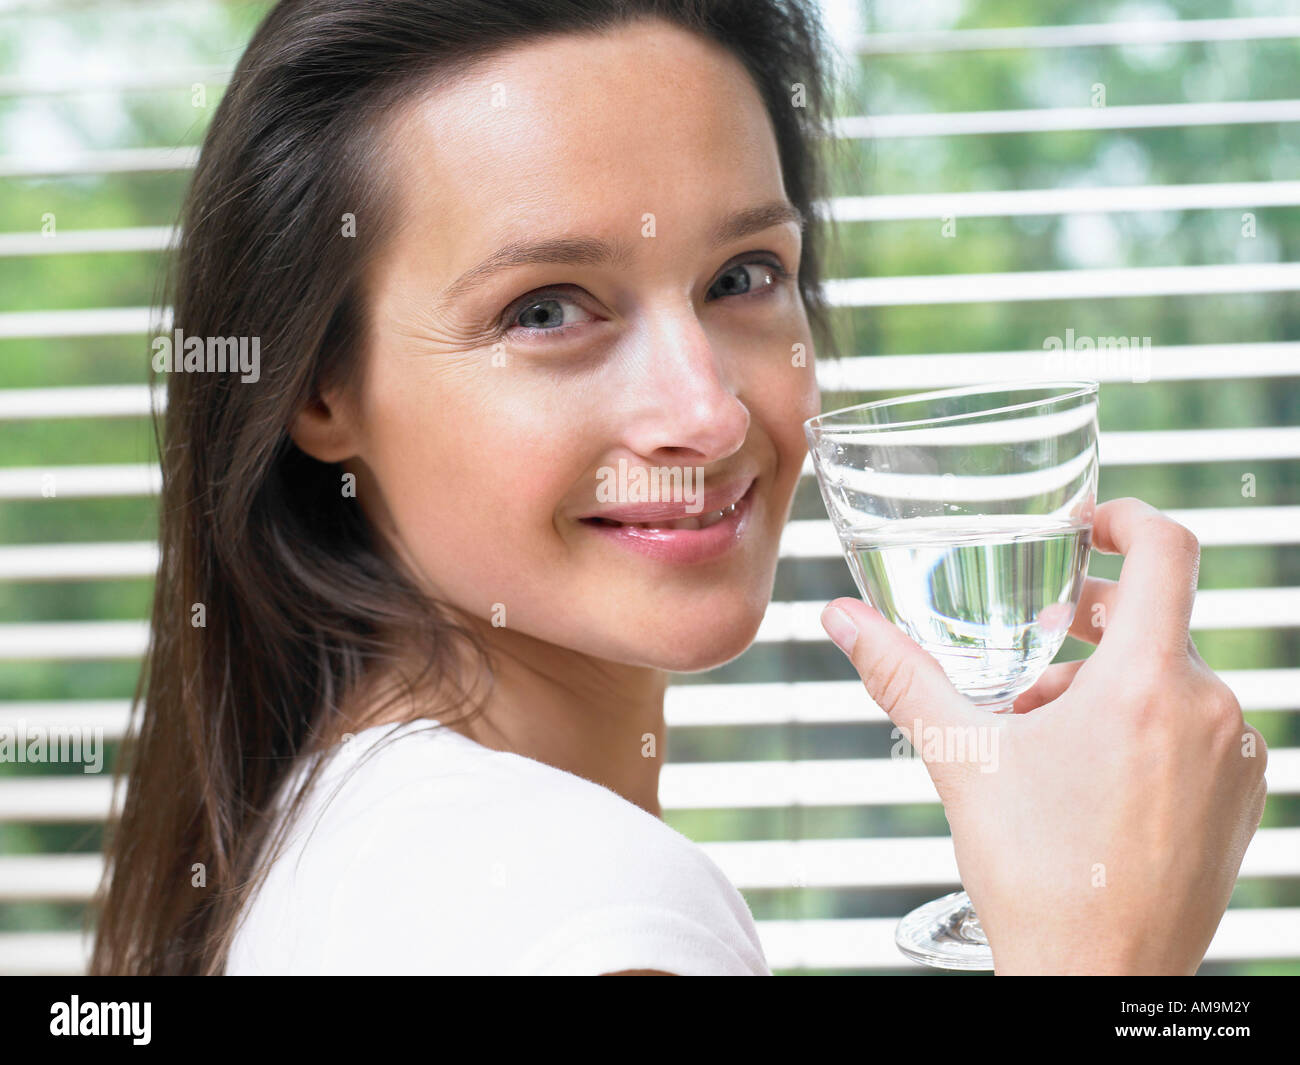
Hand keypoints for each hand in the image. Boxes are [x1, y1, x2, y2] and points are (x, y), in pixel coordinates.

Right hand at [819, 497, 1268, 973]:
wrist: (1099, 982)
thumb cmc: (1037, 874)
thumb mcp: (961, 759)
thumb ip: (901, 674)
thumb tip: (841, 617)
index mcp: (1147, 686)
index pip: (1170, 551)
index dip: (1130, 518)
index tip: (1092, 526)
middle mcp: (1211, 711)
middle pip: (1157, 622)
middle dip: (1092, 626)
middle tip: (1038, 654)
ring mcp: (1236, 759)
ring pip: (1174, 680)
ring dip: (1113, 685)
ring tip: (1050, 736)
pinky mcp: (1243, 800)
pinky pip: (1198, 730)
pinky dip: (1148, 728)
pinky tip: (1094, 777)